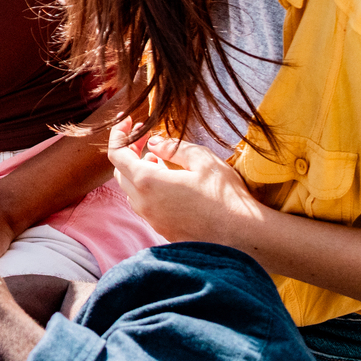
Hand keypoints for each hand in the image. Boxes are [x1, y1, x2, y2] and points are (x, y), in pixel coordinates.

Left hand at [107, 118, 265, 243]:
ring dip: (140, 170)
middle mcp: (143, 203)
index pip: (116, 154)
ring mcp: (151, 219)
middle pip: (120, 171)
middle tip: (147, 137)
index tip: (129, 122)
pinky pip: (146, 204)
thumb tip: (154, 144)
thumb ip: (173, 148)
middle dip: (129, 151)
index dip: (119, 134)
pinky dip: (149, 188)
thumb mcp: (202, 160)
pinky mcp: (162, 230)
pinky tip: (172, 182)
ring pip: (131, 189)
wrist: (244, 238)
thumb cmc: (225, 196)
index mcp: (147, 182)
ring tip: (162, 159)